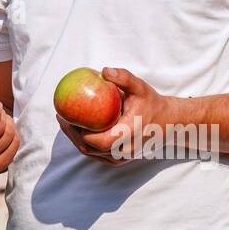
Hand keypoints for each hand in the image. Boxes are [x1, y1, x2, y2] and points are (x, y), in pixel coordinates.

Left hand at [57, 66, 176, 164]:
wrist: (168, 122)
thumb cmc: (151, 103)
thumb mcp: (140, 87)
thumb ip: (124, 78)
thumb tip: (104, 70)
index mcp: (128, 135)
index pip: (97, 141)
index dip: (78, 131)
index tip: (66, 115)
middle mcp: (124, 150)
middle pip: (89, 149)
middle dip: (71, 134)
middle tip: (61, 117)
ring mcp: (122, 157)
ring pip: (92, 153)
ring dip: (76, 140)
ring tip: (65, 122)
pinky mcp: (120, 159)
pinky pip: (97, 154)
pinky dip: (85, 144)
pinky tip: (77, 129)